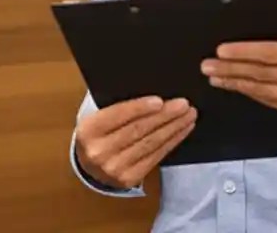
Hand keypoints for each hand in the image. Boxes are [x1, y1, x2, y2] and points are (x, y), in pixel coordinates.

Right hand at [74, 96, 196, 188]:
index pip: (117, 115)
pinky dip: (171, 142)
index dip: (140, 108)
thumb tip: (153, 98)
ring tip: (188, 116)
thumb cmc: (98, 134)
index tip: (160, 101)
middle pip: (138, 130)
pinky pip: (155, 157)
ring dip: (173, 128)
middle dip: (164, 116)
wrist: (89, 166)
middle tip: (183, 105)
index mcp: (88, 130)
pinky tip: (182, 130)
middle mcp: (99, 151)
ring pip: (150, 143)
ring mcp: (115, 168)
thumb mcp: (98, 117)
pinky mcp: (129, 178)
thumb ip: (117, 108)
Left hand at [201, 16, 276, 119]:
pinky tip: (238, 87)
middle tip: (206, 66)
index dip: (244, 53)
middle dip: (231, 70)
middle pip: (262, 74)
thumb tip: (259, 20)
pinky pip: (273, 103)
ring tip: (215, 78)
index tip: (220, 51)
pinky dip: (253, 94)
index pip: (271, 54)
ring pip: (264, 92)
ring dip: (236, 84)